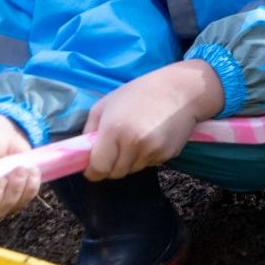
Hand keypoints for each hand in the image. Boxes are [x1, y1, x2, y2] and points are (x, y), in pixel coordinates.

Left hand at [82, 61, 223, 181]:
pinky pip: (150, 164)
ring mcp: (152, 151)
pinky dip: (146, 156)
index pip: (98, 168)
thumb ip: (89, 130)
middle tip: (115, 150)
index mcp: (113, 131)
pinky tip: (152, 138)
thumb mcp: (105, 105)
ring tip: (136, 139)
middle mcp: (133, 144)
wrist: (181, 90)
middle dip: (111, 166)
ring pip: (133, 170)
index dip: (93, 171)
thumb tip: (84, 152)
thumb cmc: (139, 93)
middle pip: (115, 173)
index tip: (93, 168)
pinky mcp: (168, 154)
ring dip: (129, 161)